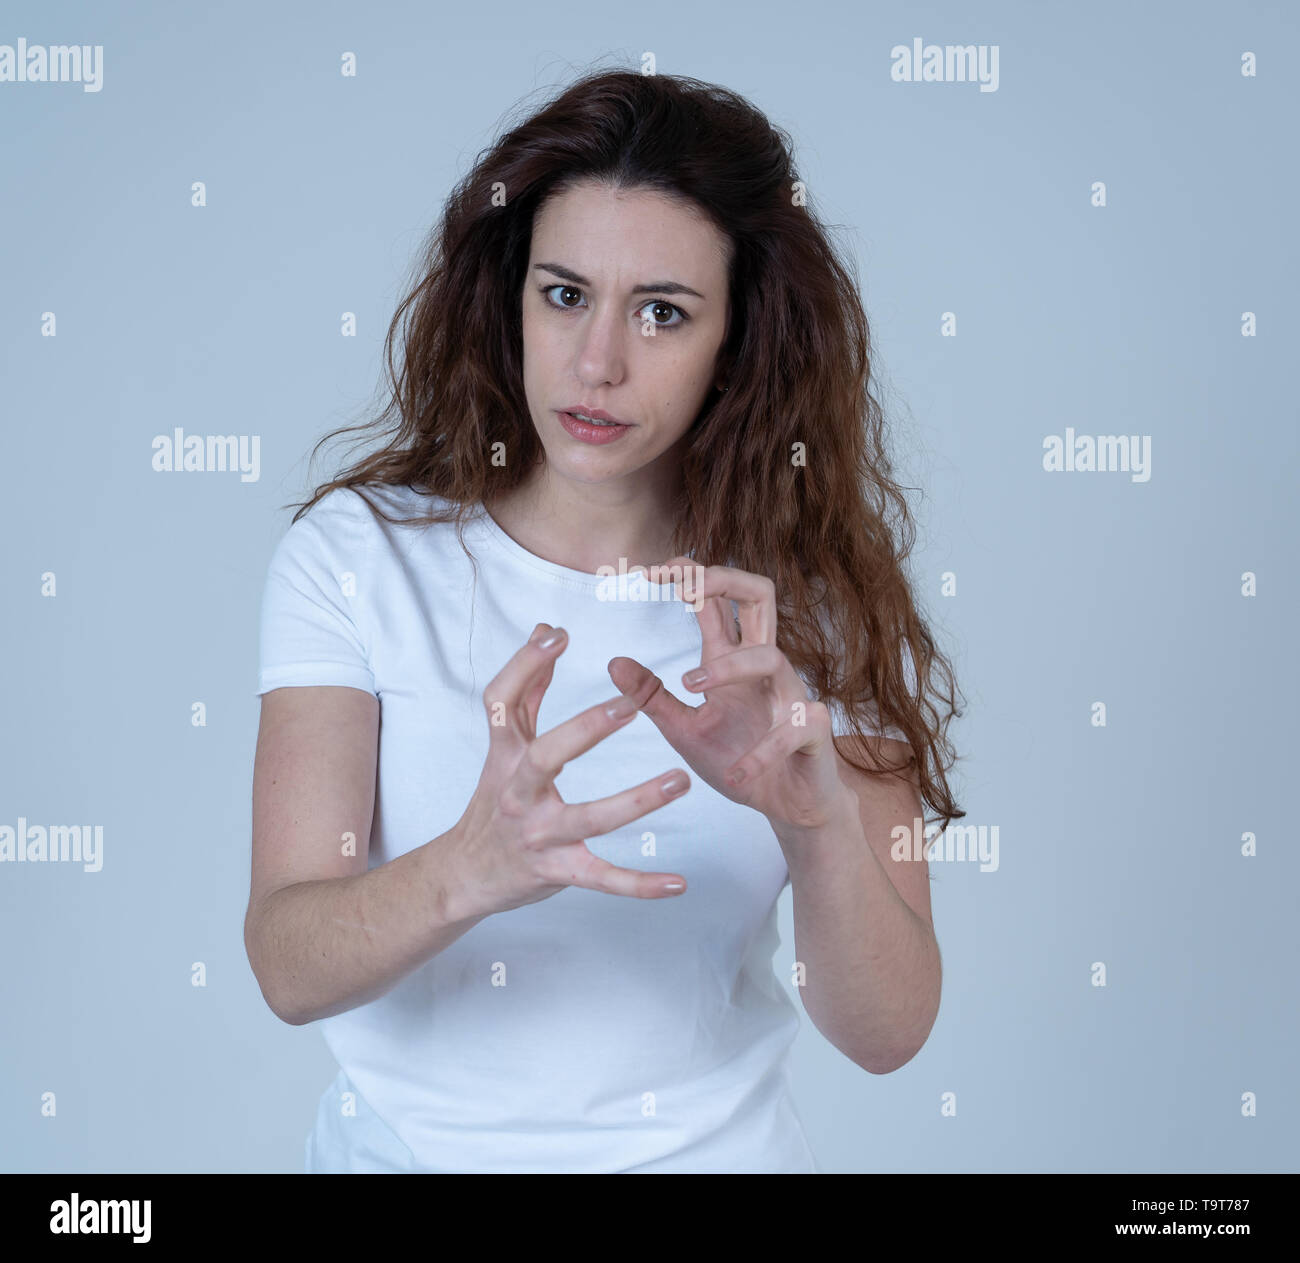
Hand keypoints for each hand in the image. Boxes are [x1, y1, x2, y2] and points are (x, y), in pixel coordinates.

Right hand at [447, 623, 693, 915]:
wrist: (465, 874)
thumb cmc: (493, 800)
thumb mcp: (504, 746)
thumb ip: (528, 688)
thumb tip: (543, 629)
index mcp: (506, 755)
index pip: (502, 702)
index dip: (524, 665)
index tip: (556, 634)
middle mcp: (519, 792)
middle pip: (546, 756)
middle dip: (586, 730)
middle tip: (631, 704)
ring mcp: (539, 834)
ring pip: (589, 818)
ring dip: (637, 801)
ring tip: (680, 780)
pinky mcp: (558, 872)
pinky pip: (604, 879)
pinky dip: (640, 884)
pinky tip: (678, 883)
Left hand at [607, 559, 851, 835]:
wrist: (789, 806)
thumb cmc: (740, 759)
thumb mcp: (684, 729)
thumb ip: (651, 697)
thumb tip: (612, 661)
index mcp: (731, 660)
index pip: (715, 601)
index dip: (688, 576)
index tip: (650, 571)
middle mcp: (763, 667)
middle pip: (759, 595)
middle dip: (723, 578)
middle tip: (682, 584)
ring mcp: (792, 695)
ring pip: (771, 656)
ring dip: (728, 668)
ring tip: (689, 686)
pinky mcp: (814, 731)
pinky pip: (795, 727)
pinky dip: (763, 752)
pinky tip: (737, 774)